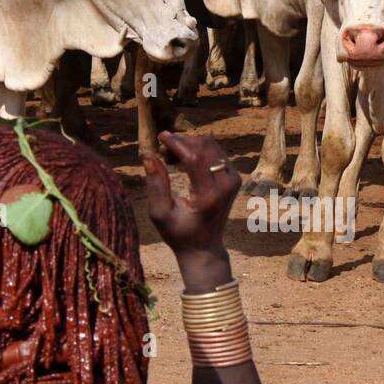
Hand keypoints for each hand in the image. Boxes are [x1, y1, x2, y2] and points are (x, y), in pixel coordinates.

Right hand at [143, 132, 240, 262]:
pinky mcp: (234, 177)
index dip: (177, 143)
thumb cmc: (179, 234)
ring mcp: (233, 179)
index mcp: (209, 196)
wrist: (204, 247)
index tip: (160, 136)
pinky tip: (182, 160)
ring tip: (170, 157)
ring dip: (188, 144)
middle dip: (181, 142)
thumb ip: (155, 185)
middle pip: (205, 146)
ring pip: (211, 146)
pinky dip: (197, 150)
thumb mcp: (160, 214)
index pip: (195, 158)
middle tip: (162, 151)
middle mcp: (226, 185)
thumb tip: (148, 155)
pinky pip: (215, 152)